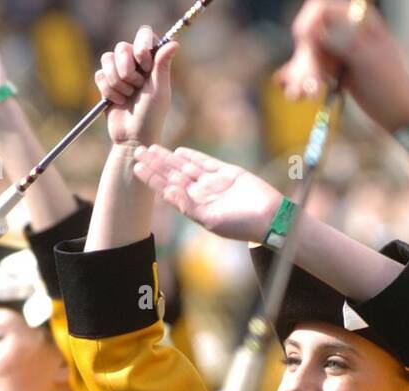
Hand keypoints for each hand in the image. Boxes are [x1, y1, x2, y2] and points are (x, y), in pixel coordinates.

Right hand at [98, 27, 177, 147]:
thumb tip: (175, 42)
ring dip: (118, 82)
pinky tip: (118, 102)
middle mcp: (134, 63)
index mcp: (151, 61)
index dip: (141, 46)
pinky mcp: (105, 83)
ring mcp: (118, 72)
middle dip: (127, 70)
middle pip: (122, 46)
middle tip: (137, 87)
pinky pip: (99, 75)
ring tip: (128, 97)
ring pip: (107, 59)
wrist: (133, 136)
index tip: (145, 65)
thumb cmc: (151, 115)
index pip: (144, 34)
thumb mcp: (159, 89)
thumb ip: (162, 64)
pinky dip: (109, 91)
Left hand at [132, 145, 281, 243]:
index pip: (169, 191)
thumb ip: (188, 205)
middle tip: (139, 150)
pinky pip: (206, 163)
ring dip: (170, 159)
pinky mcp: (228, 173)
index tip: (137, 168)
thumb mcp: (211, 219)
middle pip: (174, 176)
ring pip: (187, 168)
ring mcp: (214, 184)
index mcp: (195, 208)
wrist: (270, 217)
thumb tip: (167, 192)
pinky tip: (179, 152)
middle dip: (156, 164)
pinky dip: (193, 157)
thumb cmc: (241, 224)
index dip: (153, 179)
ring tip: (153, 148)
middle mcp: (202, 195)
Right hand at [280, 0, 408, 132]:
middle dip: (306, 59)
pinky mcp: (331, 68)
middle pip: (311, 34)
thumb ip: (342, 42)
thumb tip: (313, 31)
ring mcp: (337, 48)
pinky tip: (292, 92)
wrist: (397, 112)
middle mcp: (345, 29)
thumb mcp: (368, 60)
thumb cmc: (389, 84)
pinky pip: (309, 69)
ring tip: (298, 97)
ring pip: (307, 54)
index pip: (323, 8)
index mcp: (359, 18)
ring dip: (301, 74)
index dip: (309, 21)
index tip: (302, 39)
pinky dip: (300, 80)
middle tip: (310, 87)